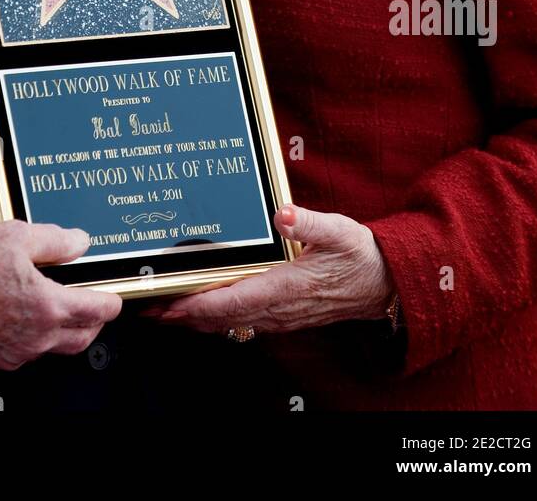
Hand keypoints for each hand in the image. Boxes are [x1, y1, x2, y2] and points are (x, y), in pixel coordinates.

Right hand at [0, 220, 121, 369]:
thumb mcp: (19, 236)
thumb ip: (58, 242)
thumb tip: (81, 243)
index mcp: (46, 306)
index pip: (97, 312)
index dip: (111, 301)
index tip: (114, 296)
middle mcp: (33, 338)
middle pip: (81, 338)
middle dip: (93, 321)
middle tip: (92, 303)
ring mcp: (11, 353)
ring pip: (53, 349)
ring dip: (63, 331)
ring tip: (56, 304)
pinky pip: (24, 354)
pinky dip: (33, 338)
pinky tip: (23, 315)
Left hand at [140, 202, 392, 334]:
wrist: (387, 285)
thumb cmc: (362, 257)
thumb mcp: (341, 232)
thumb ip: (311, 223)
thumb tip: (284, 213)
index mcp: (287, 287)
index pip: (233, 300)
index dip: (198, 304)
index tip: (170, 303)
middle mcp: (279, 308)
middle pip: (221, 317)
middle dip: (183, 315)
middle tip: (149, 307)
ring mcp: (281, 315)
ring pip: (229, 322)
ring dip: (196, 317)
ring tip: (165, 308)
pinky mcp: (283, 314)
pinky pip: (243, 320)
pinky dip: (217, 316)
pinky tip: (203, 306)